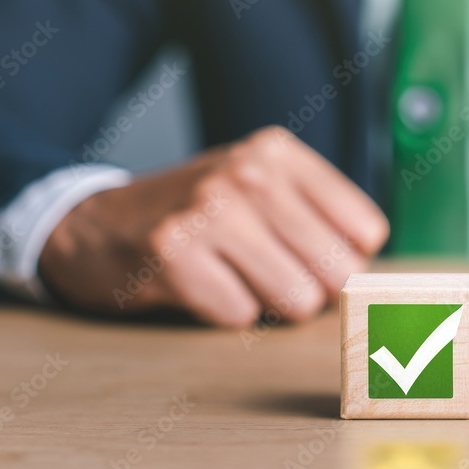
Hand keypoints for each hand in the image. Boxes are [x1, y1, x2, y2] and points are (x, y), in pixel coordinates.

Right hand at [39, 126, 388, 325]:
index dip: (345, 261)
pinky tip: (199, 285)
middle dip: (313, 290)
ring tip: (234, 277)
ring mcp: (210, 211)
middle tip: (269, 274)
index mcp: (278, 153)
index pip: (365, 230)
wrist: (94, 225)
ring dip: (270, 304)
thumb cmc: (195, 214)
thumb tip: (374, 278)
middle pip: (339, 271)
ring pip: (298, 299)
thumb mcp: (257, 188)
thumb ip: (319, 218)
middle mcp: (248, 173)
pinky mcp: (174, 254)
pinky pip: (242, 316)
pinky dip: (224, 313)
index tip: (313, 261)